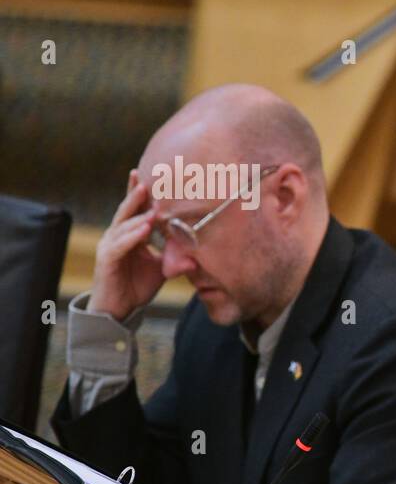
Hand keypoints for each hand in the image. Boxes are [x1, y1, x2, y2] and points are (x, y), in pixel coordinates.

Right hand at [88, 170, 163, 321]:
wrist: (119, 309)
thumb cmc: (136, 286)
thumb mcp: (161, 269)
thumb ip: (175, 258)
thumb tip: (199, 255)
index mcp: (129, 234)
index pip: (134, 210)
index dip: (139, 192)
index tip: (148, 173)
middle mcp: (116, 236)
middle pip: (126, 211)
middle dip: (135, 194)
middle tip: (144, 177)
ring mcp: (110, 247)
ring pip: (123, 226)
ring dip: (137, 215)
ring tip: (151, 204)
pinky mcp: (107, 260)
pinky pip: (120, 246)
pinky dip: (132, 237)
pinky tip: (144, 229)